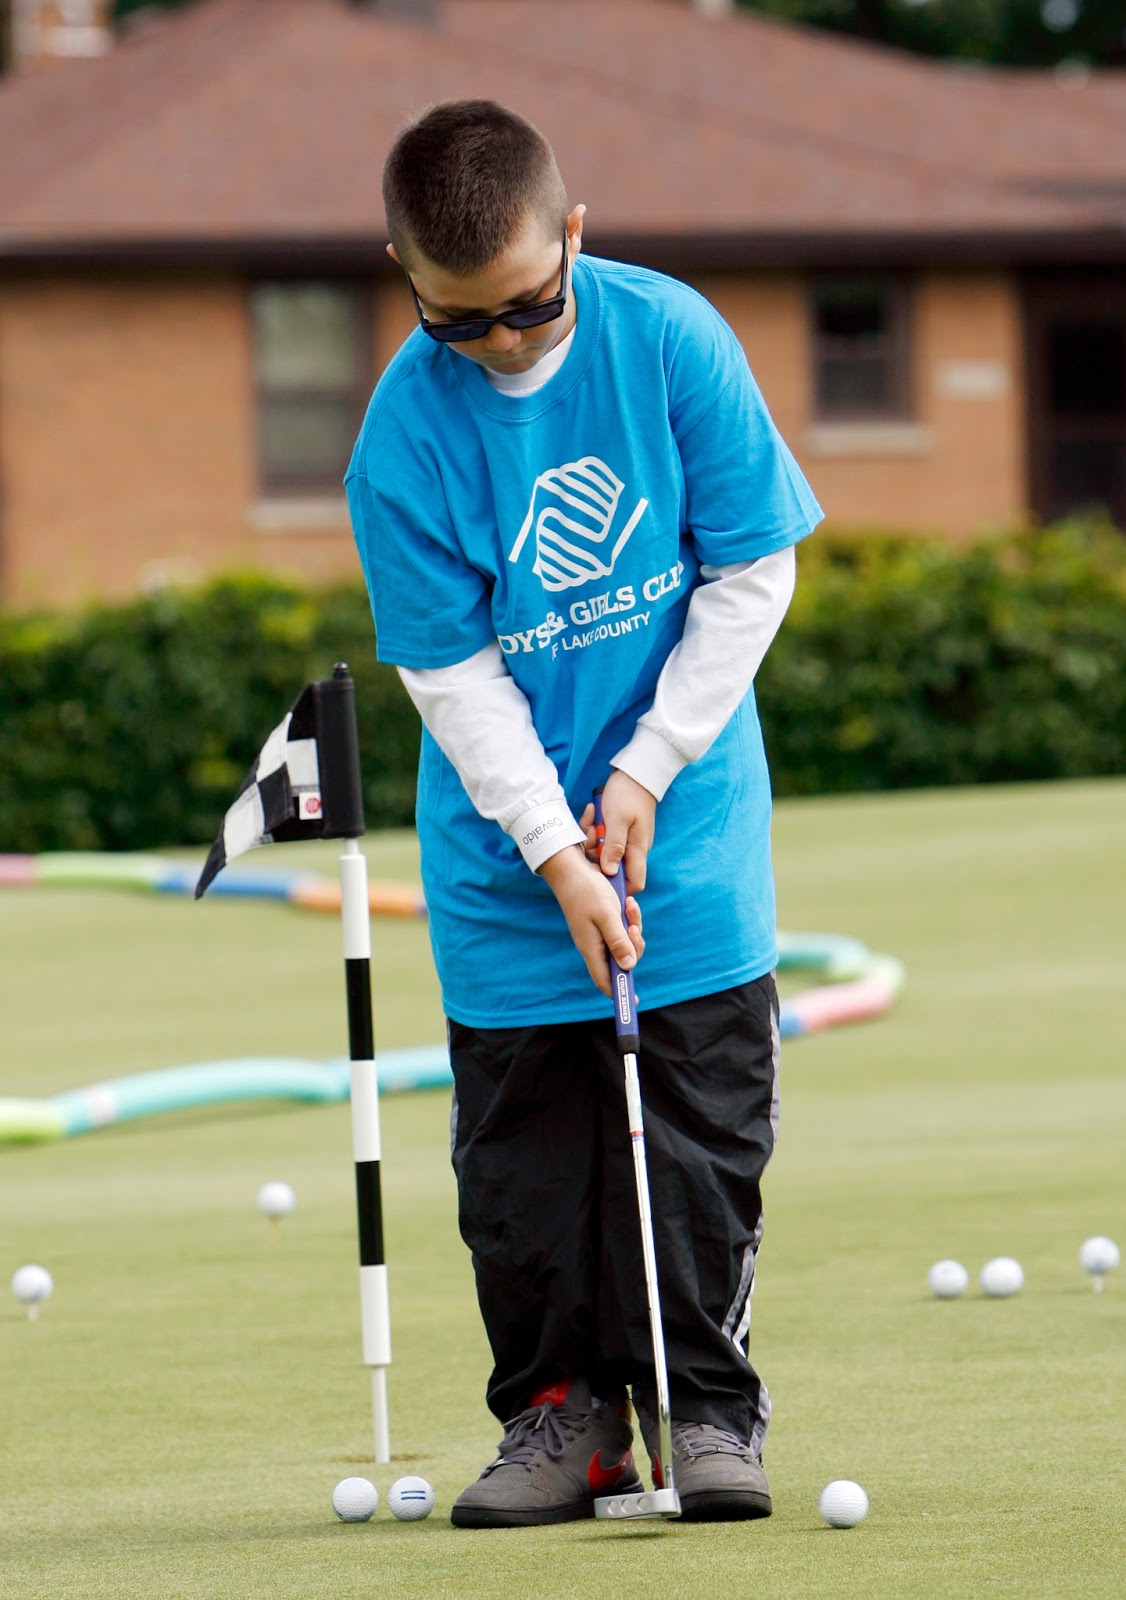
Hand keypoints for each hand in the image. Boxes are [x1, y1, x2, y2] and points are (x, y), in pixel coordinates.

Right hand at [540, 846, 644, 996]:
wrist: (572, 867)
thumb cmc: (586, 891)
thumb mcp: (606, 916)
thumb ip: (618, 941)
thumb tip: (629, 966)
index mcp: (591, 948)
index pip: (605, 980)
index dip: (618, 993)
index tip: (633, 1002)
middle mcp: (595, 944)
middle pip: (622, 961)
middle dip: (635, 947)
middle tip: (633, 926)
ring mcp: (599, 933)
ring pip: (625, 942)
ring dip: (634, 927)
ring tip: (630, 906)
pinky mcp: (604, 922)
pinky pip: (623, 927)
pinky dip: (630, 918)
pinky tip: (628, 902)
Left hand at [579, 769, 656, 894]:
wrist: (635, 771)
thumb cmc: (627, 794)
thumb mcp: (617, 820)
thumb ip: (614, 847)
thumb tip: (610, 873)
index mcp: (638, 850)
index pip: (634, 883)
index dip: (617, 886)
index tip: (597, 875)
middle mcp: (635, 849)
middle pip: (613, 867)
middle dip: (596, 855)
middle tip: (589, 835)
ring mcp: (628, 839)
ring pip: (605, 851)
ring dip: (593, 839)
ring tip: (590, 821)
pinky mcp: (621, 830)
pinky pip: (604, 838)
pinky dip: (595, 829)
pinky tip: (592, 813)